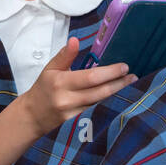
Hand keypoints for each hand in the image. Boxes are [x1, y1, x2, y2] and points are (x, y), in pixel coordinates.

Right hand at [14, 38, 137, 135]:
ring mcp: (72, 114)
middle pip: (100, 92)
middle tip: (133, 76)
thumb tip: (75, 40)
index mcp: (60, 82)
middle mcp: (67, 99)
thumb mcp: (50, 69)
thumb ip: (64, 55)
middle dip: (119, 83)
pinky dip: (108, 104)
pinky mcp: (76, 124)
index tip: (124, 67)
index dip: (110, 72)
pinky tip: (118, 98)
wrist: (32, 116)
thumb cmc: (43, 89)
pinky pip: (96, 112)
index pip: (91, 77)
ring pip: (100, 103)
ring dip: (117, 94)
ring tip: (130, 84)